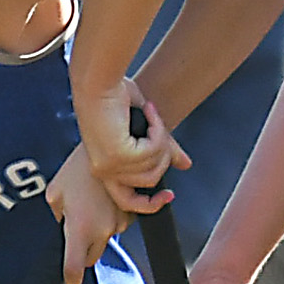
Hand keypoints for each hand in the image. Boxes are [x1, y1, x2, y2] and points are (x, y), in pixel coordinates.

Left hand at [45, 144, 127, 283]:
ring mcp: (119, 224)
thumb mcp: (56, 192)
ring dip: (98, 227)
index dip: (71, 277)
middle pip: (91, 257)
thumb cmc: (79, 169)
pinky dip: (112, 215)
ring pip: (106, 238)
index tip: (70, 280)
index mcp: (79, 229)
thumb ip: (57, 215)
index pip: (74, 268)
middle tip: (77, 226)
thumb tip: (62, 223)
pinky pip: (118, 224)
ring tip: (92, 201)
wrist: (111, 151)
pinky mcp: (132, 215)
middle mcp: (101, 231)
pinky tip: (105, 197)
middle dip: (83, 249)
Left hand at [73, 80, 187, 216]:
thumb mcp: (142, 129)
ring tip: (151, 116)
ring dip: (161, 139)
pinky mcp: (119, 155)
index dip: (150, 204)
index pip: (126, 202)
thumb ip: (161, 150)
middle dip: (163, 157)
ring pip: (154, 166)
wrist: (98, 79)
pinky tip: (149, 112)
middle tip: (162, 134)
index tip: (169, 196)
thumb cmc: (113, 97)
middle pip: (150, 182)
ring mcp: (109, 165)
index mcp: (102, 168)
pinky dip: (158, 129)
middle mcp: (102, 171)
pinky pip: (154, 151)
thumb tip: (185, 164)